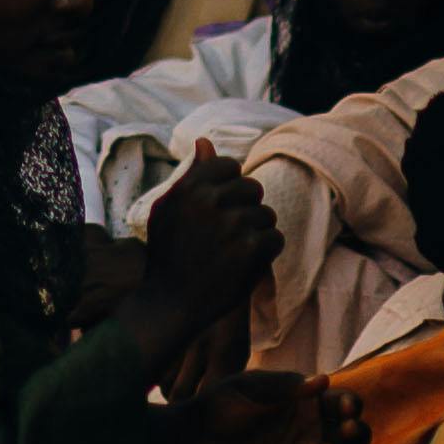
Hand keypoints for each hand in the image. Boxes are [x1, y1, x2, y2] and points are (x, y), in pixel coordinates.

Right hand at [116, 142, 278, 372]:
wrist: (170, 302)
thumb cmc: (168, 253)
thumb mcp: (168, 209)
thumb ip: (191, 175)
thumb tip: (206, 141)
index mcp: (189, 187)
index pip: (230, 166)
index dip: (230, 188)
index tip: (220, 210)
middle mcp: (209, 201)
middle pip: (253, 189)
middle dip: (246, 210)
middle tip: (228, 235)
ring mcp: (231, 225)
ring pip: (267, 215)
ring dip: (257, 233)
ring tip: (235, 251)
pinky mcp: (250, 249)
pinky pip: (275, 239)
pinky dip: (265, 254)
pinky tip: (245, 264)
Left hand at [167, 372, 358, 443]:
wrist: (192, 437)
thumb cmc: (223, 403)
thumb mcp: (250, 387)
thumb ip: (284, 385)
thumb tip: (324, 381)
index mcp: (309, 405)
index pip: (343, 405)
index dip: (351, 405)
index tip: (343, 405)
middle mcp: (313, 433)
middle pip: (353, 437)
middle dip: (357, 434)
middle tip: (346, 429)